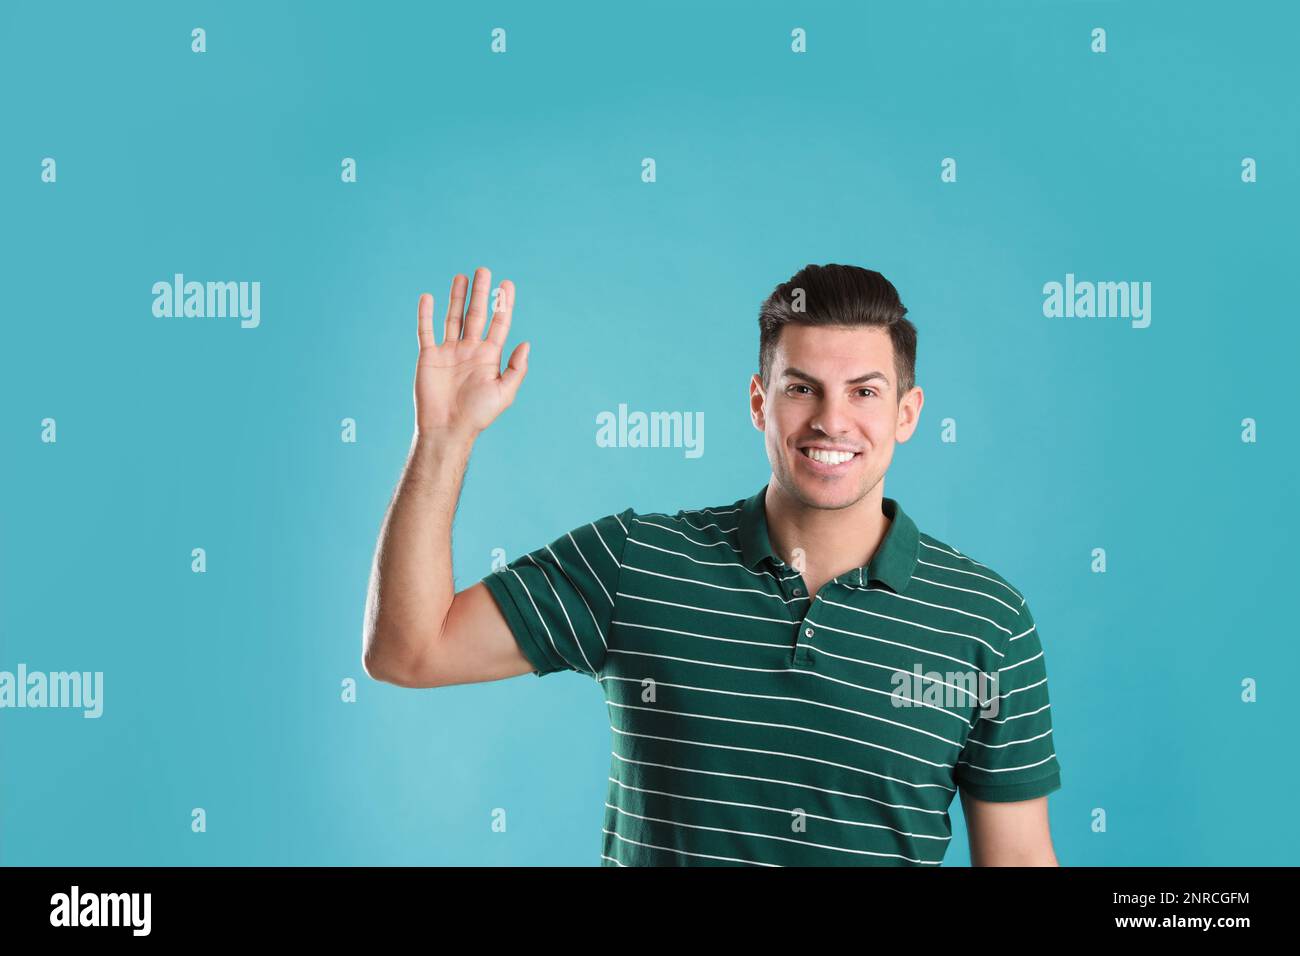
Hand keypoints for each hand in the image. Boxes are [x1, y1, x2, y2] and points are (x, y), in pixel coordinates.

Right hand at [413, 267, 528, 436]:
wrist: (448, 429)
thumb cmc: (478, 415)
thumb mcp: (504, 392)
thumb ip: (516, 368)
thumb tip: (527, 343)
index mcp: (489, 356)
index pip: (498, 323)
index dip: (503, 304)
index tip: (507, 284)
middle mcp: (470, 350)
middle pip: (476, 314)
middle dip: (480, 293)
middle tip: (484, 270)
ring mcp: (449, 351)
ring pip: (453, 318)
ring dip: (457, 297)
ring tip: (461, 276)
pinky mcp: (429, 356)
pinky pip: (426, 331)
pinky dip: (425, 314)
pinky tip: (427, 297)